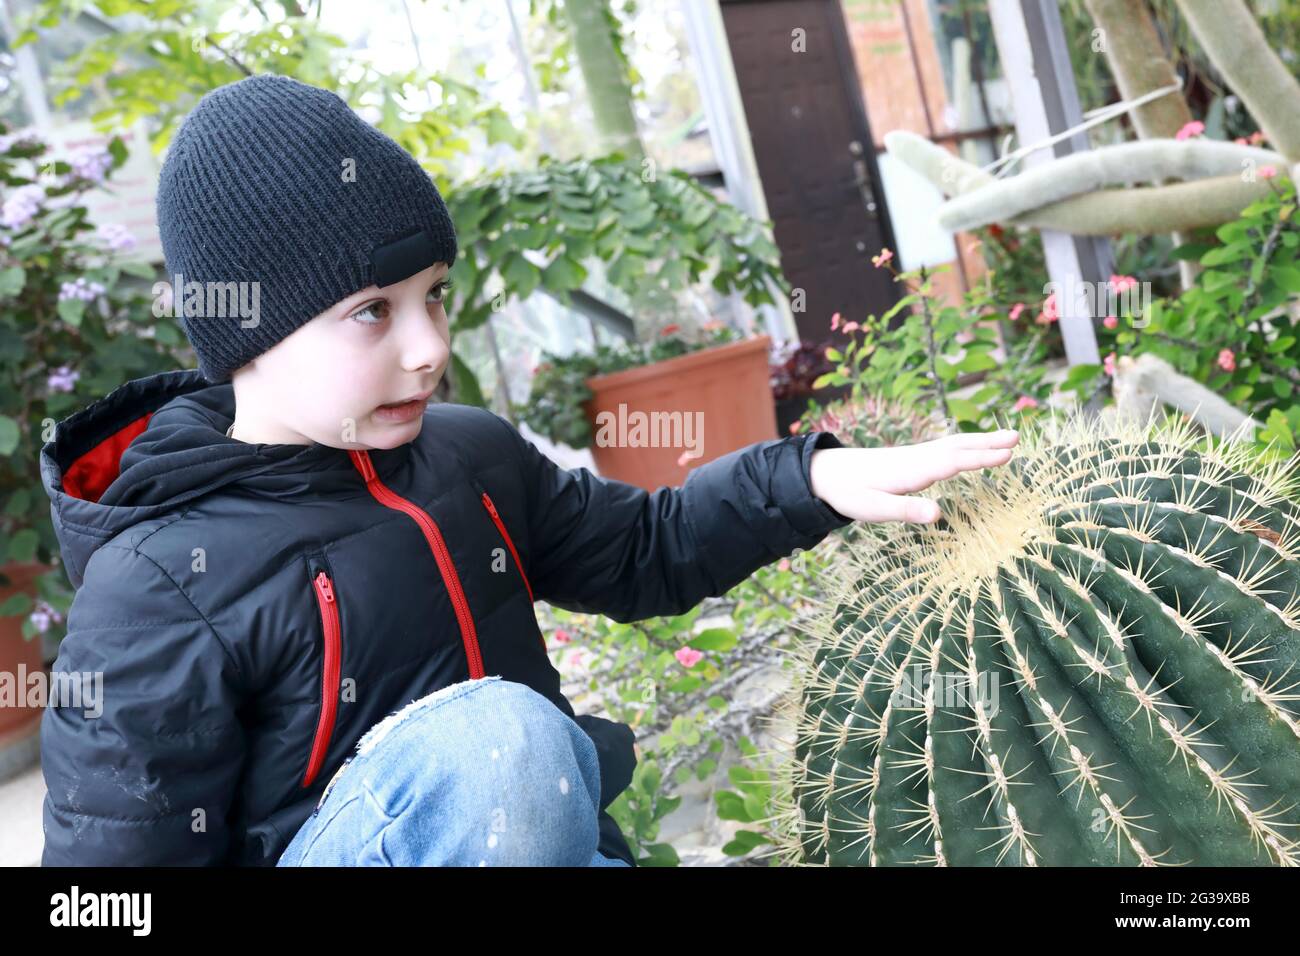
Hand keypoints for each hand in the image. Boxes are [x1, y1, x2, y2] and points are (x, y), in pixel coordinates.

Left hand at [808, 429, 1019, 523]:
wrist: (826, 473)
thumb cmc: (850, 493)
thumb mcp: (874, 509)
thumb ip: (906, 511)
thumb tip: (938, 515)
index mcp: (911, 471)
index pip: (952, 462)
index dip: (980, 458)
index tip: (1007, 454)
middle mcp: (917, 458)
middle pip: (958, 447)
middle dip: (988, 443)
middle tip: (1019, 437)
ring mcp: (915, 455)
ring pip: (953, 444)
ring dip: (981, 440)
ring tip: (1009, 437)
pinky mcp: (912, 458)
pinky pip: (946, 447)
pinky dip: (966, 444)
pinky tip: (974, 446)